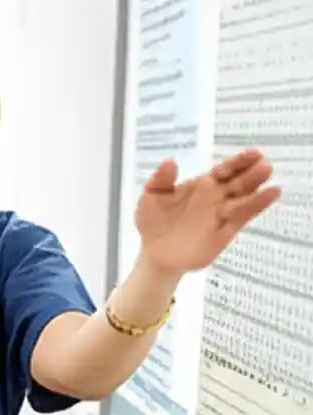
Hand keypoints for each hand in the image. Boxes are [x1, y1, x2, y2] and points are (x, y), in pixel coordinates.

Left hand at [135, 148, 280, 274]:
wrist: (155, 254)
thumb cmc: (153, 222)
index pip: (224, 170)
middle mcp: (216, 198)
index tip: (254, 153)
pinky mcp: (225, 232)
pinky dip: (255, 207)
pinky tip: (270, 195)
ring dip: (256, 191)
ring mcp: (222, 214)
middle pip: (239, 183)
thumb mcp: (151, 197)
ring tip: (270, 181)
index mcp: (202, 185)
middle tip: (264, 165)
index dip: (238, 162)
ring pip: (243, 200)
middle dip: (251, 174)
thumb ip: (160, 179)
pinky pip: (242, 218)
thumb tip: (171, 161)